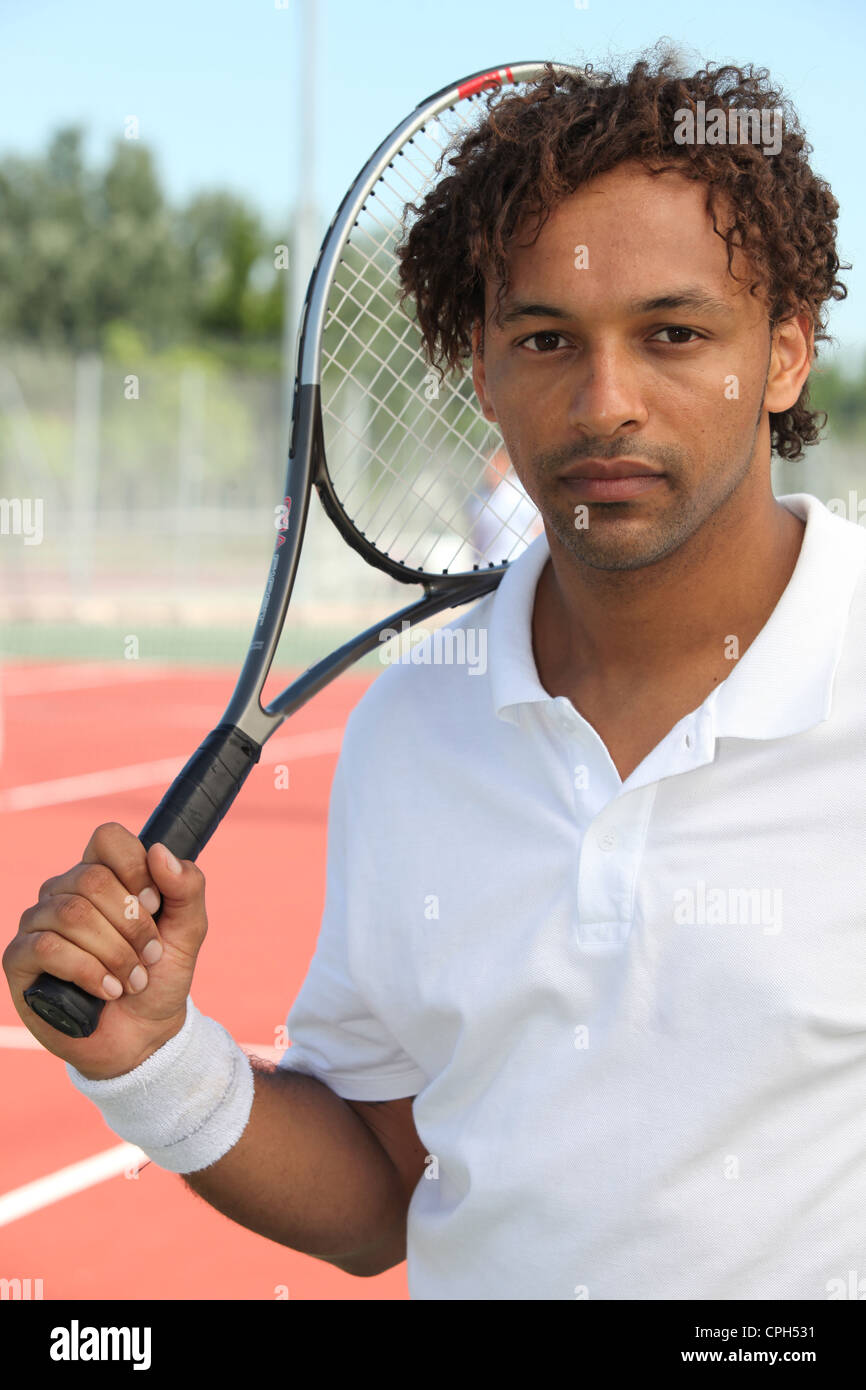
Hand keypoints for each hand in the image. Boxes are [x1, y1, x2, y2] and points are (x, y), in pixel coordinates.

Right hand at [3, 822, 208, 1078]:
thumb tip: (159, 851)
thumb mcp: (188, 931)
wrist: (143, 1034)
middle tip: (149, 956)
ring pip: (72, 914)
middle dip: (132, 925)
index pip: (107, 838)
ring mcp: (37, 923)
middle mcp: (64, 891)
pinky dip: (88, 971)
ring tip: (132, 980)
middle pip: (93, 880)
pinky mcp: (19, 959)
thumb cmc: (159, 976)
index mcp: (102, 874)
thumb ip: (187, 888)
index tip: (155, 906)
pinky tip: (108, 991)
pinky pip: (47, 947)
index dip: (135, 868)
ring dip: (115, 953)